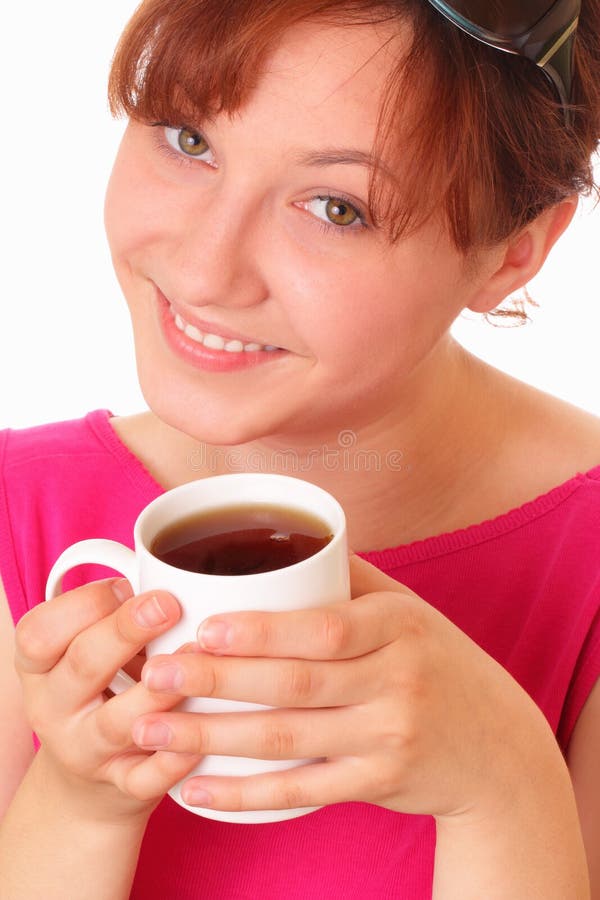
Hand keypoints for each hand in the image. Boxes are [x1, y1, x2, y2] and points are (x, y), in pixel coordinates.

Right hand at [14, 578, 201, 821]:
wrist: (87, 786)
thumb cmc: (100, 692)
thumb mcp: (84, 650)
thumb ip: (112, 615)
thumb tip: (170, 570)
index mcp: (39, 668)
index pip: (39, 632)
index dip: (85, 603)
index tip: (128, 585)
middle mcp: (53, 709)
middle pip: (82, 664)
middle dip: (126, 630)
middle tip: (168, 605)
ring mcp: (86, 752)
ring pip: (115, 723)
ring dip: (158, 692)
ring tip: (195, 660)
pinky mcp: (121, 788)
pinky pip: (146, 779)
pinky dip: (174, 760)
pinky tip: (200, 739)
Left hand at [133, 555, 551, 818]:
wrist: (496, 746)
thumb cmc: (436, 662)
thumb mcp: (409, 610)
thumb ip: (350, 576)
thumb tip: (284, 534)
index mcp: (399, 626)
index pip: (325, 627)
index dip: (261, 630)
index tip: (201, 627)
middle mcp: (398, 681)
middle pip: (296, 684)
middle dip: (218, 680)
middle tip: (153, 675)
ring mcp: (390, 738)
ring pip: (290, 740)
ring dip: (214, 738)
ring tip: (151, 728)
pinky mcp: (379, 784)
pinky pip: (303, 793)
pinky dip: (246, 794)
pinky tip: (196, 788)